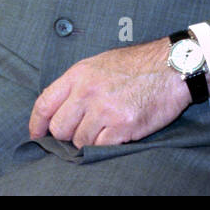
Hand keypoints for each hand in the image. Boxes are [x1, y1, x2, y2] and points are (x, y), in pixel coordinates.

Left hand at [29, 37, 194, 148]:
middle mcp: (88, 91)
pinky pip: (100, 147)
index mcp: (79, 74)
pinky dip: (104, 145)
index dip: (36, 124)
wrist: (172, 67)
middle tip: (76, 134)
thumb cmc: (138, 65)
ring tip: (101, 132)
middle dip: (64, 136)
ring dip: (87, 142)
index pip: (44, 103)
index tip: (37, 135)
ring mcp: (105, 109)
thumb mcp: (101, 63)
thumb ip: (79, 83)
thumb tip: (63, 107)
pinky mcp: (123, 125)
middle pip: (59, 127)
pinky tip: (114, 135)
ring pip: (79, 141)